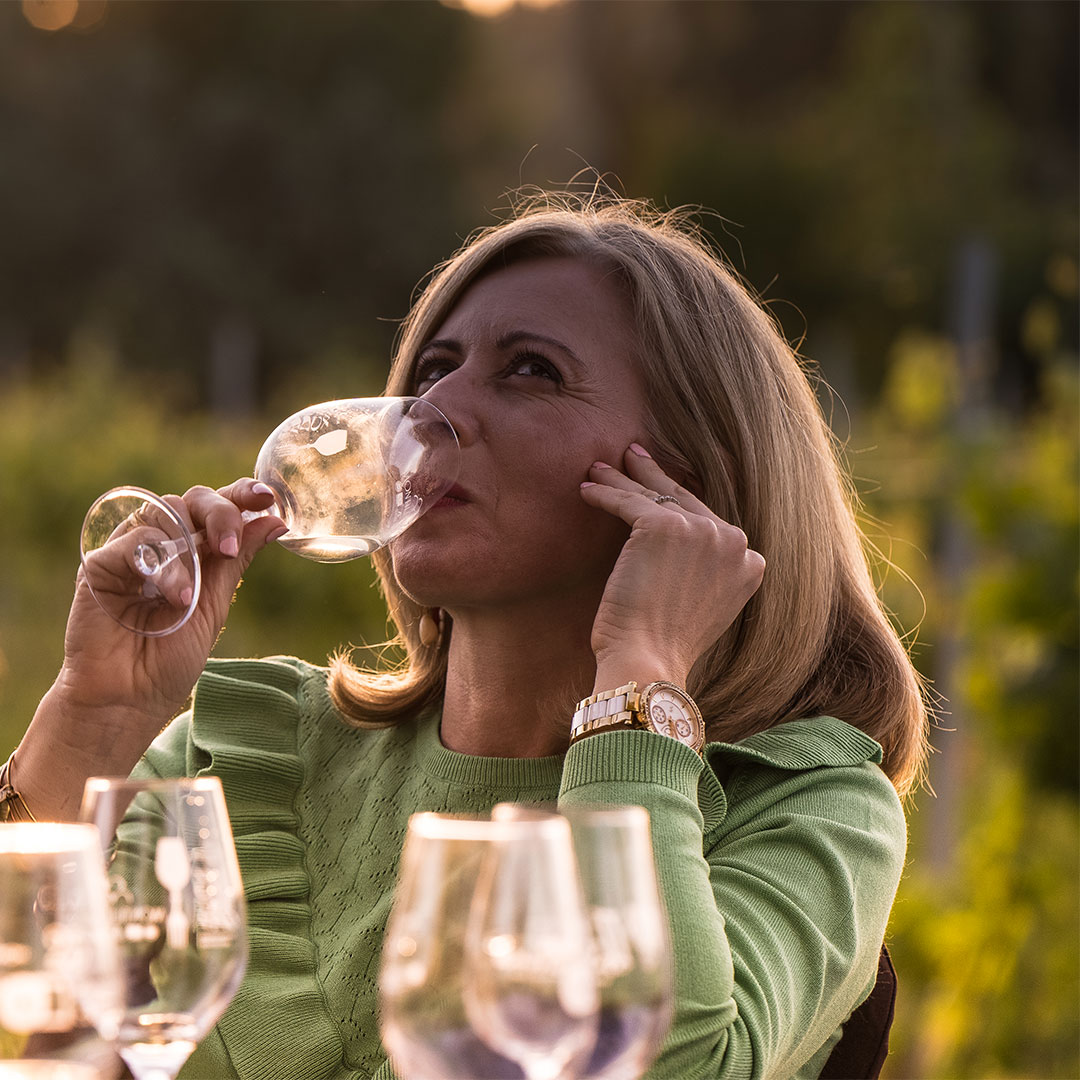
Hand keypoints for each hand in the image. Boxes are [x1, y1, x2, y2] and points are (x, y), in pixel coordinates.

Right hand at [59, 479, 286, 726]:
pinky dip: (162, 568)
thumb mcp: (214, 605)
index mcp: (191, 553)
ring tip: (192, 595)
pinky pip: (134, 542)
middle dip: (220, 514)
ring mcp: (129, 552)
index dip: (240, 495)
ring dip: (189, 550)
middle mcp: (160, 545)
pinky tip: (175, 599)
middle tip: (228, 546)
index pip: (215, 508)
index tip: (266, 497)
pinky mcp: (99, 565)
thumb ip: (236, 560)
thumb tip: (274, 520)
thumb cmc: (168, 659)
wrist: (128, 699)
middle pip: (192, 500)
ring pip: (163, 512)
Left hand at [579, 444, 764, 690]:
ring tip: (600, 468)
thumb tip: (680, 552)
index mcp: (750, 562)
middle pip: (684, 499)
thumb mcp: (705, 606)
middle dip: (654, 476)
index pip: (710, 523)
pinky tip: (587, 491)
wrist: (649, 660)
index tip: (662, 490)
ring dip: (622, 479)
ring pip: (654, 495)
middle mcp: (734, 541)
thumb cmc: (665, 646)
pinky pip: (628, 502)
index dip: (683, 506)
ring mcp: (702, 530)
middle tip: (633, 457)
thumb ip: (707, 573)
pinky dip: (605, 494)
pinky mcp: (663, 526)